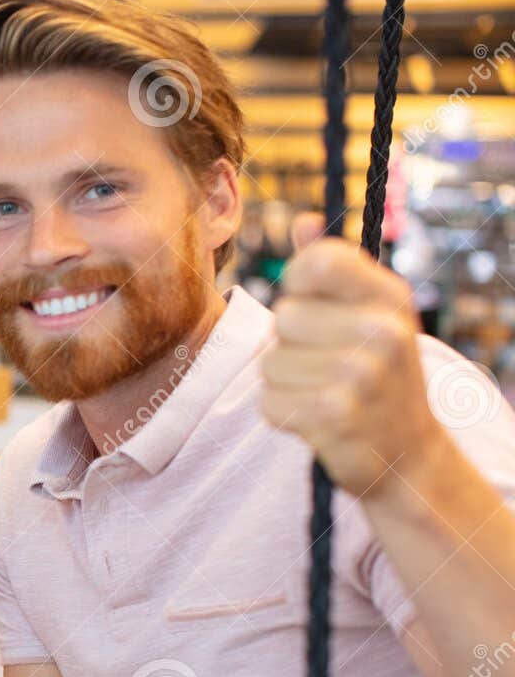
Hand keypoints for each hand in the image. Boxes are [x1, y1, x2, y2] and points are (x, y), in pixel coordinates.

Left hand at [261, 212, 448, 499]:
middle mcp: (382, 329)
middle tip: (324, 365)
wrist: (406, 454)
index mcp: (389, 296)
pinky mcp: (336, 414)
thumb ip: (332, 269)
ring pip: (270, 363)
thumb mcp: (367, 314)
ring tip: (322, 392)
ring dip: (284, 383)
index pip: (316, 261)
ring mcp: (362, 373)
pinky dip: (282, 414)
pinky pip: (270, 402)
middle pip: (282, 318)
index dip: (296, 283)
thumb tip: (303, 223)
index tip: (313, 305)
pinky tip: (315, 418)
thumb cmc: (376, 375)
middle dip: (288, 345)